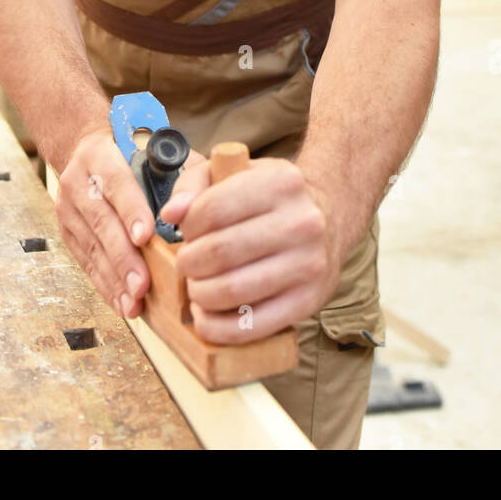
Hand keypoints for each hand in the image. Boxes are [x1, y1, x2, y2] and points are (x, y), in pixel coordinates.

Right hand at [55, 128, 206, 319]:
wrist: (88, 151)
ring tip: (134, 302)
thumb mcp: (162, 151)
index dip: (130, 210)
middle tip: (142, 284)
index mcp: (100, 153)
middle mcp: (77, 181)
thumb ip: (179, 173)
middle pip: (101, 221)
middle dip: (123, 256)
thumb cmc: (136, 153)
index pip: (116, 181)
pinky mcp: (68, 232)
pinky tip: (122, 303)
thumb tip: (185, 209)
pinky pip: (86, 263)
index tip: (145, 236)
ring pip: (91, 247)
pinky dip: (105, 286)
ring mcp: (68, 209)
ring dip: (114, 279)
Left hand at [159, 157, 342, 343]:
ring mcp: (308, 265)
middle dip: (189, 262)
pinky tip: (206, 315)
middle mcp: (301, 223)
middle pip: (219, 252)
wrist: (330, 217)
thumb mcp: (238, 172)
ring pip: (232, 290)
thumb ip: (195, 183)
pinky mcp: (308, 302)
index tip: (187, 232)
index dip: (188, 226)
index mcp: (281, 183)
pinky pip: (251, 325)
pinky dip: (217, 327)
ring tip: (197, 287)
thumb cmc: (271, 197)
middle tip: (187, 263)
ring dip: (200, 294)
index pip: (212, 209)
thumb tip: (170, 214)